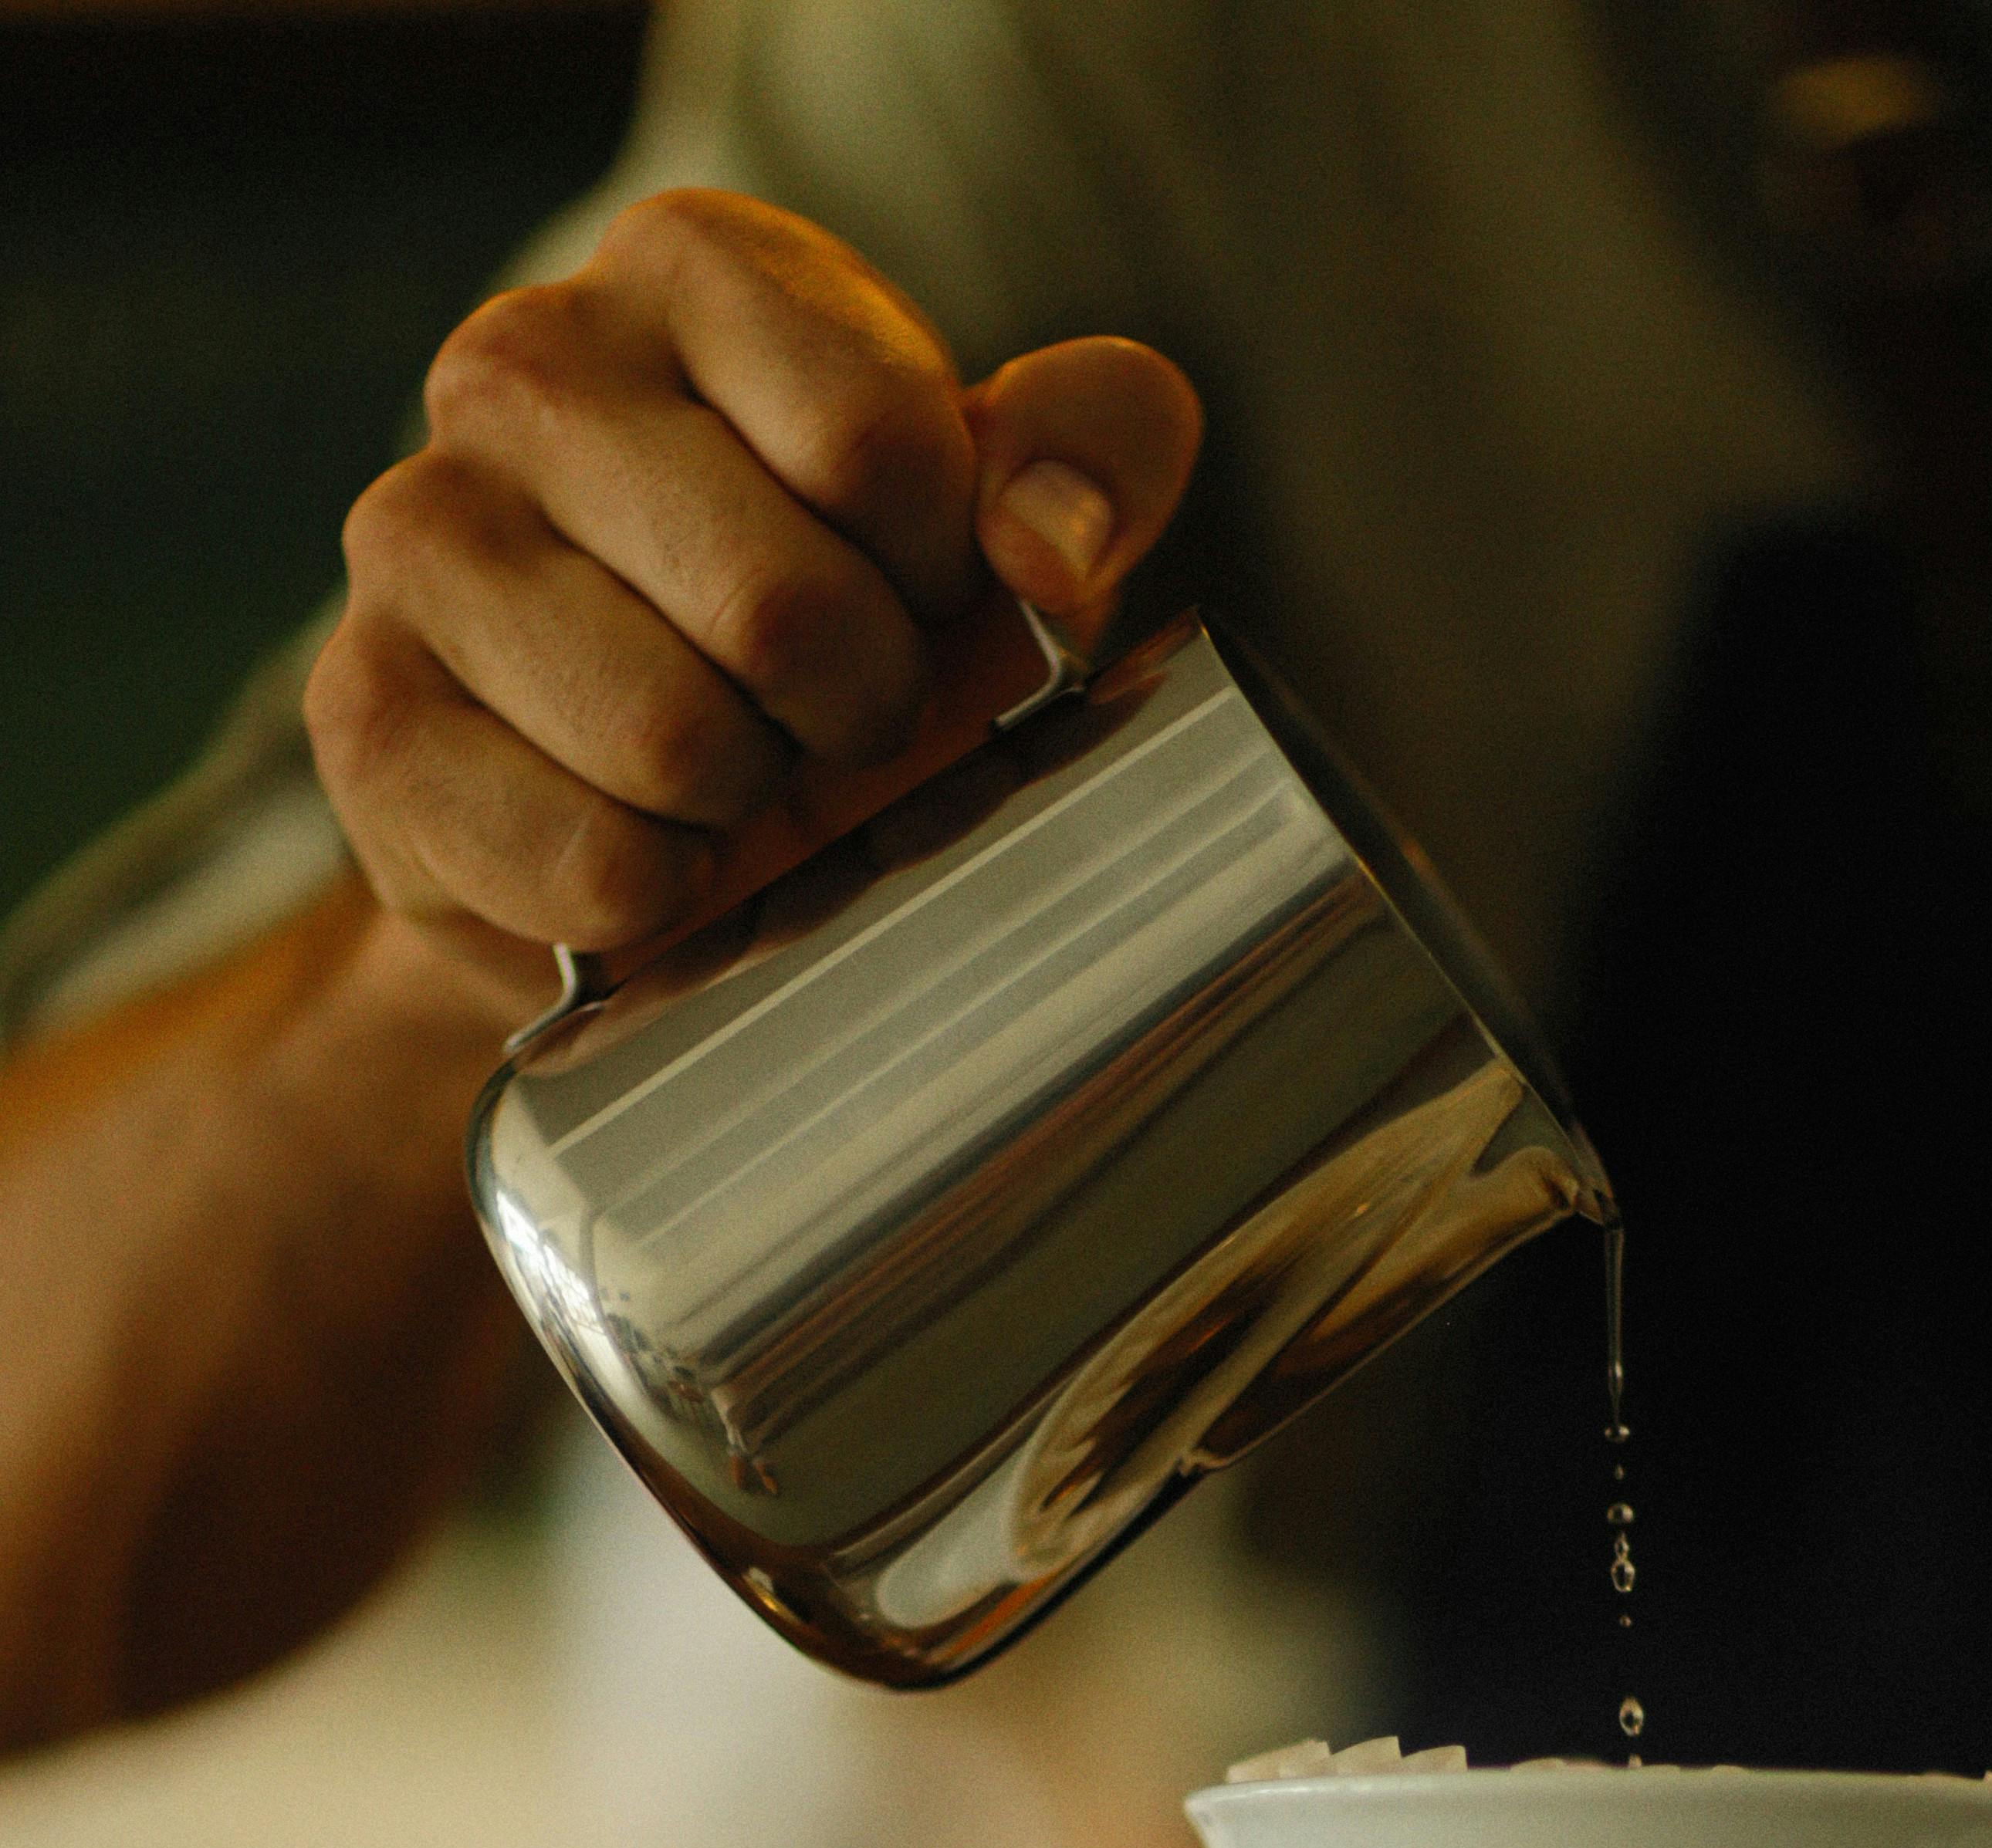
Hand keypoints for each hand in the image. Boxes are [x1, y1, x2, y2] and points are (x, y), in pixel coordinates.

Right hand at [307, 192, 1201, 1004]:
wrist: (670, 816)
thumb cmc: (848, 636)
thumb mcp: (1002, 525)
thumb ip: (1093, 452)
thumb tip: (1050, 540)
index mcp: (691, 273)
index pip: (879, 447)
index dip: (935, 580)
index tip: (908, 597)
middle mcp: (522, 366)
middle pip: (780, 609)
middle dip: (852, 713)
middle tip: (826, 720)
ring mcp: (418, 536)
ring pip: (675, 745)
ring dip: (751, 811)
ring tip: (733, 775)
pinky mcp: (367, 718)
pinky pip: (590, 863)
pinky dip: (662, 900)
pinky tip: (652, 851)